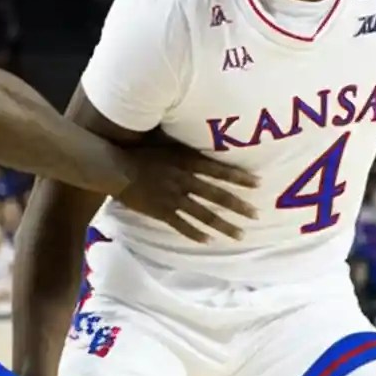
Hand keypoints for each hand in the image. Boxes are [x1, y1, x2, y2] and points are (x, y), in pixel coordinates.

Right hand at [114, 142, 259, 241]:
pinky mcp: (161, 211)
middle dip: (239, 206)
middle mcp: (185, 181)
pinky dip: (196, 233)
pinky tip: (209, 240)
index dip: (240, 178)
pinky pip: (182, 225)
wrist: (115, 166)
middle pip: (217, 196)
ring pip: (204, 214)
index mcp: (188, 162)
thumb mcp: (167, 141)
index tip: (259, 184)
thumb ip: (186, 142)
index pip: (220, 170)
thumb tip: (203, 134)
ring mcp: (174, 198)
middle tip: (256, 216)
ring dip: (224, 225)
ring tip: (239, 234)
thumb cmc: (140, 149)